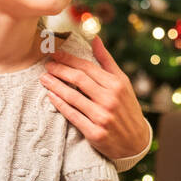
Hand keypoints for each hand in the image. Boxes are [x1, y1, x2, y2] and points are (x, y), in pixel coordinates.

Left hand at [40, 36, 150, 160]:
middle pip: (79, 80)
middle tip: (47, 65)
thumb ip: (107, 61)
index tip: (56, 53)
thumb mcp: (123, 83)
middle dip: (60, 70)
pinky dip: (60, 105)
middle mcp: (110, 99)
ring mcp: (102, 117)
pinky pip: (73, 116)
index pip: (88, 67)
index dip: (69, 59)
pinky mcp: (95, 133)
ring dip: (55, 86)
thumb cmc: (127, 108)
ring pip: (73, 97)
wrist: (136, 141)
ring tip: (44, 78)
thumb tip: (95, 39)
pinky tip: (51, 96)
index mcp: (117, 85)